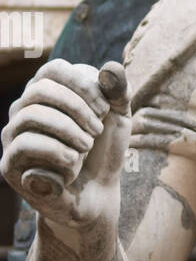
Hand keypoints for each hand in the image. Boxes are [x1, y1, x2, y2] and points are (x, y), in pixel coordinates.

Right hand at [0, 59, 130, 231]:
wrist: (98, 192)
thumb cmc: (104, 149)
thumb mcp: (119, 117)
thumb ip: (118, 91)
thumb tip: (110, 68)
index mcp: (46, 91)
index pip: (54, 70)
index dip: (81, 84)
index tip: (105, 108)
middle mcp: (23, 109)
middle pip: (40, 90)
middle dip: (76, 109)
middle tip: (97, 130)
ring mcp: (13, 136)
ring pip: (30, 116)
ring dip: (67, 130)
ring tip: (86, 147)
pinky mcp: (9, 163)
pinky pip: (24, 146)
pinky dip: (55, 152)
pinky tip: (72, 162)